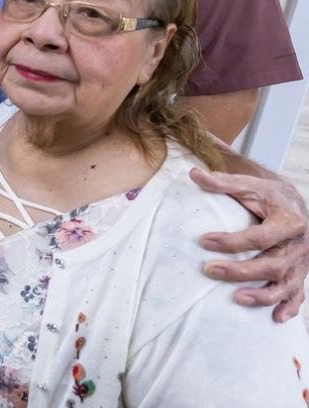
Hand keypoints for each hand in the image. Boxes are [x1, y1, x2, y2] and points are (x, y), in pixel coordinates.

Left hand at [194, 166, 308, 320]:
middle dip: (242, 271)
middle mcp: (299, 245)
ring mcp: (302, 263)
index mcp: (290, 221)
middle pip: (273, 265)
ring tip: (236, 298)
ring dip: (264, 296)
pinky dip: (290, 308)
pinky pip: (299, 295)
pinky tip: (276, 319)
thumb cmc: (267, 196)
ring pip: (288, 285)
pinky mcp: (300, 274)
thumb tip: (194, 174)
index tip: (203, 240)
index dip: (232, 241)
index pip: (261, 236)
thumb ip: (223, 182)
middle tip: (209, 270)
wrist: (294, 203)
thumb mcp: (249, 185)